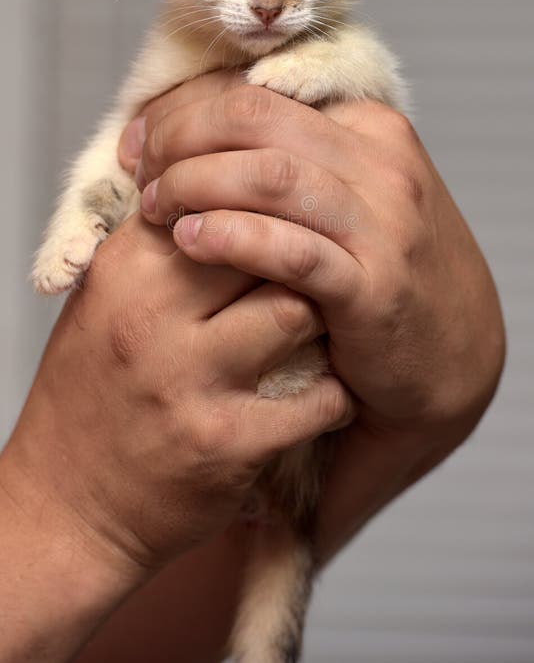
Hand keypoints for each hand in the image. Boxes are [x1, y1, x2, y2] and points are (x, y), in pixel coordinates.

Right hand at [0, 211, 352, 660]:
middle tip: (316, 273)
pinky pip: (318, 397)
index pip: (215, 198)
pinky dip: (334, 394)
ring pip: (297, 311)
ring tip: (322, 331)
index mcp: (122, 271)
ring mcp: (189, 381)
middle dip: (297, 255)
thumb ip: (155, 246)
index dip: (260, 207)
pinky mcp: (228, 443)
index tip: (284, 222)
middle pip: (263, 243)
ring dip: (322, 320)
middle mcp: (151, 317)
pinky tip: (324, 393)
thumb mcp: (101, 302)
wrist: (69, 508)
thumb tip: (216, 186)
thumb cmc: (91, 396)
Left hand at [121, 71, 504, 552]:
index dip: (182, 110)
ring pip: (271, 175)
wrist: (449, 351)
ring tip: (157, 212)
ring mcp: (384, 222)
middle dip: (180, 139)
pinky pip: (293, 249)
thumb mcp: (342, 197)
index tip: (139, 142)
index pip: (256, 91)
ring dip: (196, 185)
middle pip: (255, 118)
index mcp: (368, 127)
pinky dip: (232, 238)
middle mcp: (382, 162)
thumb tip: (181, 140)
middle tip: (143, 174)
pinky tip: (191, 242)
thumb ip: (284, 162)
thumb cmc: (375, 268)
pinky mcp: (376, 286)